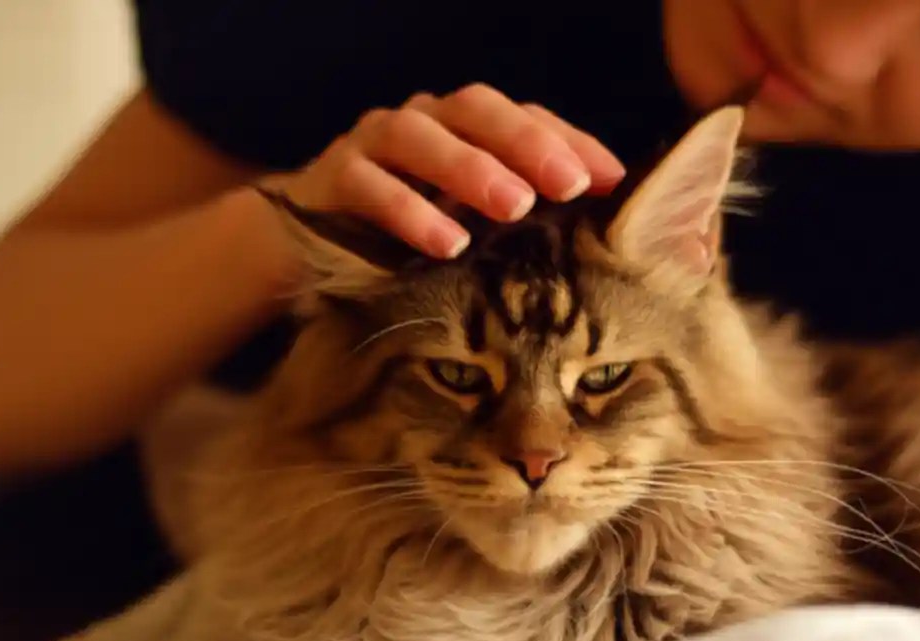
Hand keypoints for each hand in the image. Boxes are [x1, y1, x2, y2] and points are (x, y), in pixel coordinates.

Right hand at [268, 84, 625, 257]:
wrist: (307, 249)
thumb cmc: (415, 241)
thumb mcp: (477, 229)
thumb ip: (530, 226)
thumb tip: (608, 240)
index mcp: (467, 129)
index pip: (526, 117)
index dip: (571, 141)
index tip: (613, 180)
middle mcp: (425, 122)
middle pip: (478, 111)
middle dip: (527, 145)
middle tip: (568, 185)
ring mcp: (373, 144)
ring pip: (421, 137)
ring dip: (470, 170)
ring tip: (514, 208)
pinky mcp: (330, 179)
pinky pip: (368, 184)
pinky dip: (408, 211)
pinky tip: (445, 243)